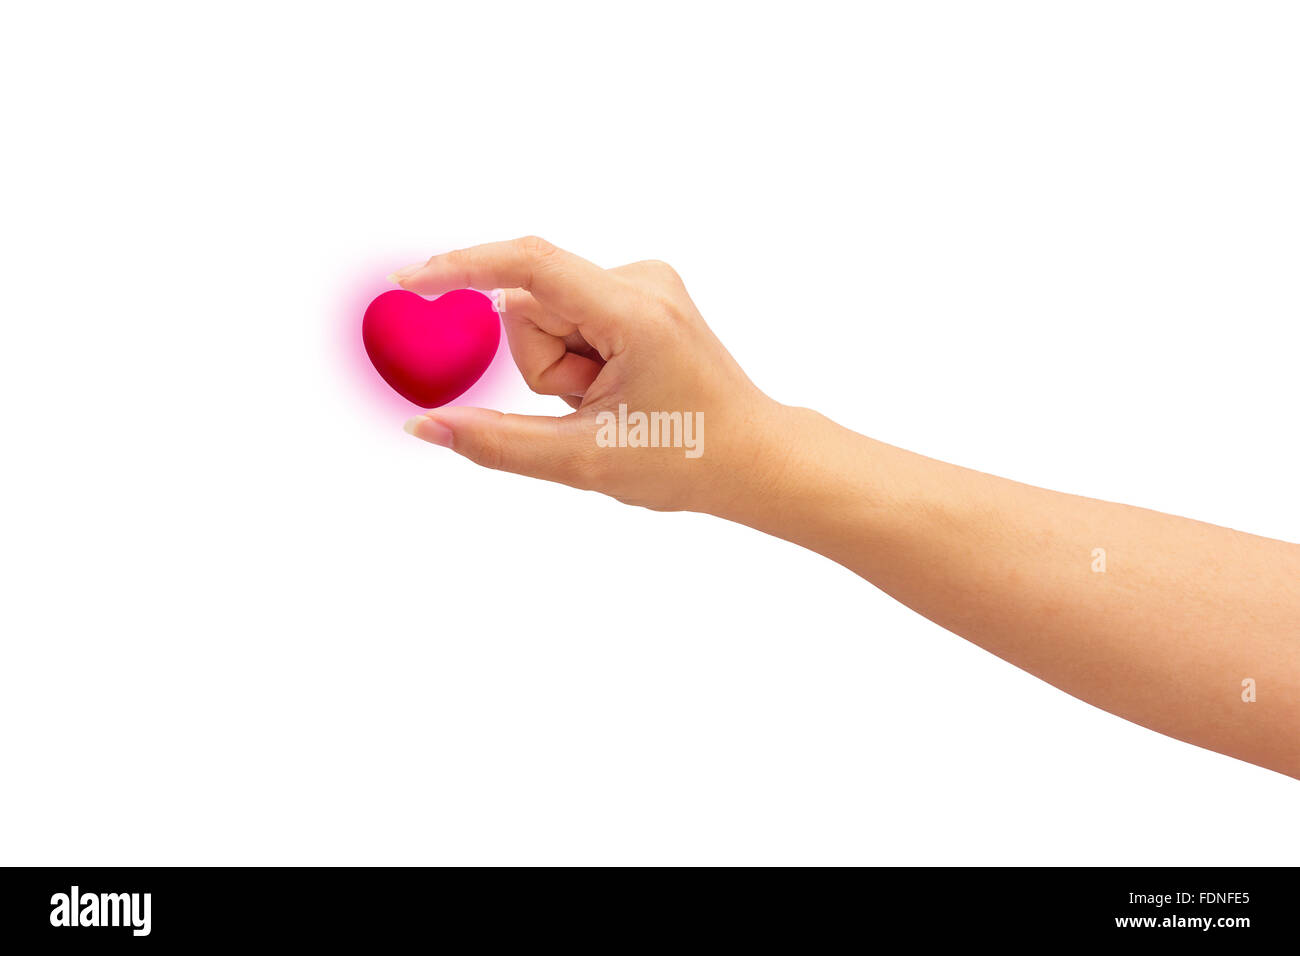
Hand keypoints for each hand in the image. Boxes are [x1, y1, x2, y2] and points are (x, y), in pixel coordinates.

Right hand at [394, 237, 791, 513]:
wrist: (753, 457)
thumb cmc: (687, 459)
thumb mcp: (582, 462)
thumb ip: (495, 442)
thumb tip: (423, 426)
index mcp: (634, 312)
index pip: (530, 266)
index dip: (461, 267)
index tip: (409, 285)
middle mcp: (641, 280)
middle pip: (532, 307)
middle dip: (543, 367)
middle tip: (593, 409)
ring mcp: (645, 283)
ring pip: (548, 316)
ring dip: (561, 368)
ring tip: (611, 402)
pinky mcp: (641, 294)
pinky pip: (571, 317)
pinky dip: (578, 358)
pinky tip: (618, 386)